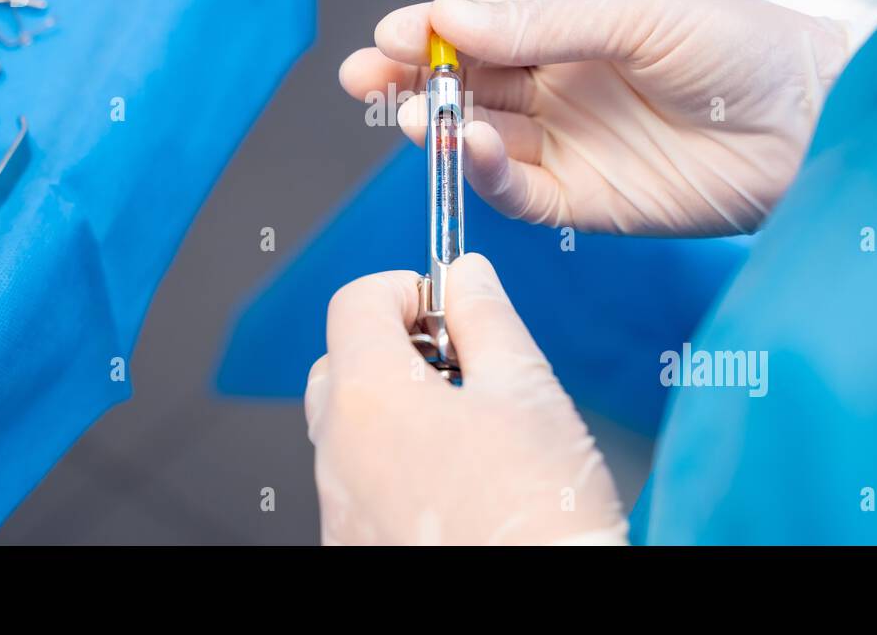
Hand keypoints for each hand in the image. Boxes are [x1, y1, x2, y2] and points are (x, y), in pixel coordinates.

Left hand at [305, 254, 627, 544]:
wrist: (541, 616)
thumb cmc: (539, 514)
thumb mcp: (526, 390)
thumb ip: (487, 318)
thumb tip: (467, 275)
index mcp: (370, 396)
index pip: (355, 302)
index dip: (407, 287)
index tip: (451, 306)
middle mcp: (336, 452)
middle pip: (341, 363)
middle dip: (396, 347)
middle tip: (461, 364)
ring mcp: (338, 508)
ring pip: (349, 429)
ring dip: (396, 407)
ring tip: (468, 428)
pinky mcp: (352, 547)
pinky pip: (357, 485)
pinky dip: (392, 465)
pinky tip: (454, 482)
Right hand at [340, 0, 852, 234]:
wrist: (810, 119)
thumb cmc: (737, 47)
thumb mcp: (635, 15)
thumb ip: (541, 24)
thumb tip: (450, 12)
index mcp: (567, 35)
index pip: (480, 34)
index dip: (430, 32)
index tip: (389, 34)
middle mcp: (557, 92)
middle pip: (464, 87)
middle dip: (409, 80)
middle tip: (361, 78)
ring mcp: (568, 148)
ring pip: (479, 140)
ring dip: (437, 127)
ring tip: (407, 112)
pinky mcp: (585, 203)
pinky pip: (519, 192)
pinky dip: (485, 172)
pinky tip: (469, 143)